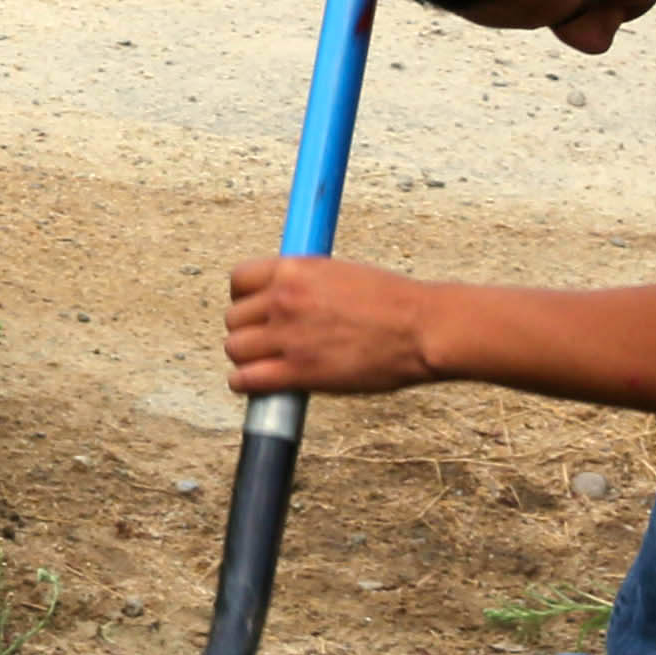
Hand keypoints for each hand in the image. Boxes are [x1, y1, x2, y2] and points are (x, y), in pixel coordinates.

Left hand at [226, 252, 443, 395]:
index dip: (243, 297)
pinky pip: (246, 379)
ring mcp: (287, 335)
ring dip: (246, 358)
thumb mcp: (339, 273)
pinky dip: (245, 384)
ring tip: (264, 364)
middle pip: (233, 318)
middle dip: (248, 330)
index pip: (239, 279)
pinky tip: (255, 385)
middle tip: (266, 341)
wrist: (421, 328)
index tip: (253, 309)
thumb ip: (304, 282)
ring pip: (235, 348)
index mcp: (294, 269)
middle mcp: (283, 298)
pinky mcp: (297, 371)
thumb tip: (285, 294)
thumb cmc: (393, 302)